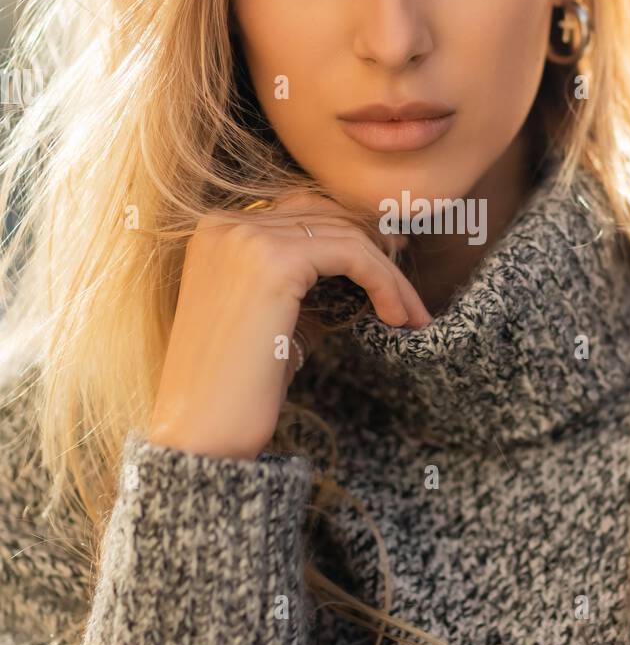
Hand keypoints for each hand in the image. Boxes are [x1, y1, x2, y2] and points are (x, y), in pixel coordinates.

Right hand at [147, 188, 431, 460]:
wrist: (204, 432)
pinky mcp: (273, 263)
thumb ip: (308, 280)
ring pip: (345, 235)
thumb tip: (366, 265)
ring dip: (388, 275)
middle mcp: (225, 224)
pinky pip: (352, 255)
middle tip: (408, 292)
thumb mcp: (275, 314)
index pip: (301, 212)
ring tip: (410, 315)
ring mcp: (246, 238)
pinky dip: (383, 282)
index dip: (351, 236)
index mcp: (216, 230)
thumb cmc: (239, 385)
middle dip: (376, 251)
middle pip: (326, 217)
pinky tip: (396, 316)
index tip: (389, 266)